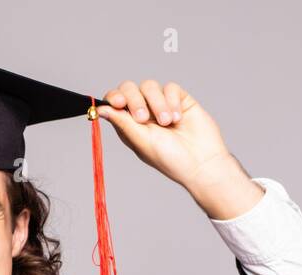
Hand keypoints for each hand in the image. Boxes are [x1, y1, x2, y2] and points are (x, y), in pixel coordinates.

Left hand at [96, 79, 262, 218]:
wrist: (202, 162)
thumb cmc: (171, 159)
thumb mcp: (141, 141)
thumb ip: (122, 122)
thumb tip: (99, 109)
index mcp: (130, 125)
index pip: (115, 102)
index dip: (114, 98)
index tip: (118, 103)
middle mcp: (144, 113)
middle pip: (130, 89)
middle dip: (135, 100)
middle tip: (143, 118)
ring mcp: (162, 105)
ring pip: (150, 86)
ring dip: (157, 104)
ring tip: (167, 122)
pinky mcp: (180, 100)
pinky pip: (170, 87)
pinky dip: (172, 101)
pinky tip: (178, 118)